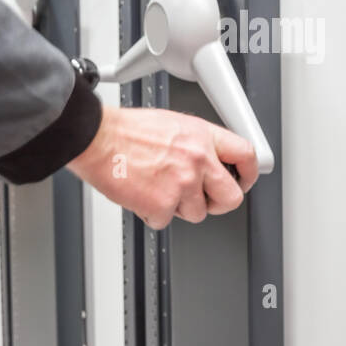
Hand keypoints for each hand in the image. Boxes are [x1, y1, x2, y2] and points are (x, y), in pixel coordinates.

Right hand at [67, 105, 258, 229]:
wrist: (97, 138)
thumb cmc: (126, 130)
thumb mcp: (173, 124)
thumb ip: (196, 143)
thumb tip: (209, 160)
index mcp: (203, 136)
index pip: (246, 155)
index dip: (249, 173)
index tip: (243, 180)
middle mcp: (198, 159)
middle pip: (232, 196)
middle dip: (220, 203)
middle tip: (206, 201)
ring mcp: (182, 183)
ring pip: (197, 213)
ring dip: (179, 208)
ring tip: (158, 188)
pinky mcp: (163, 204)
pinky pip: (166, 221)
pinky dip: (153, 214)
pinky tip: (142, 194)